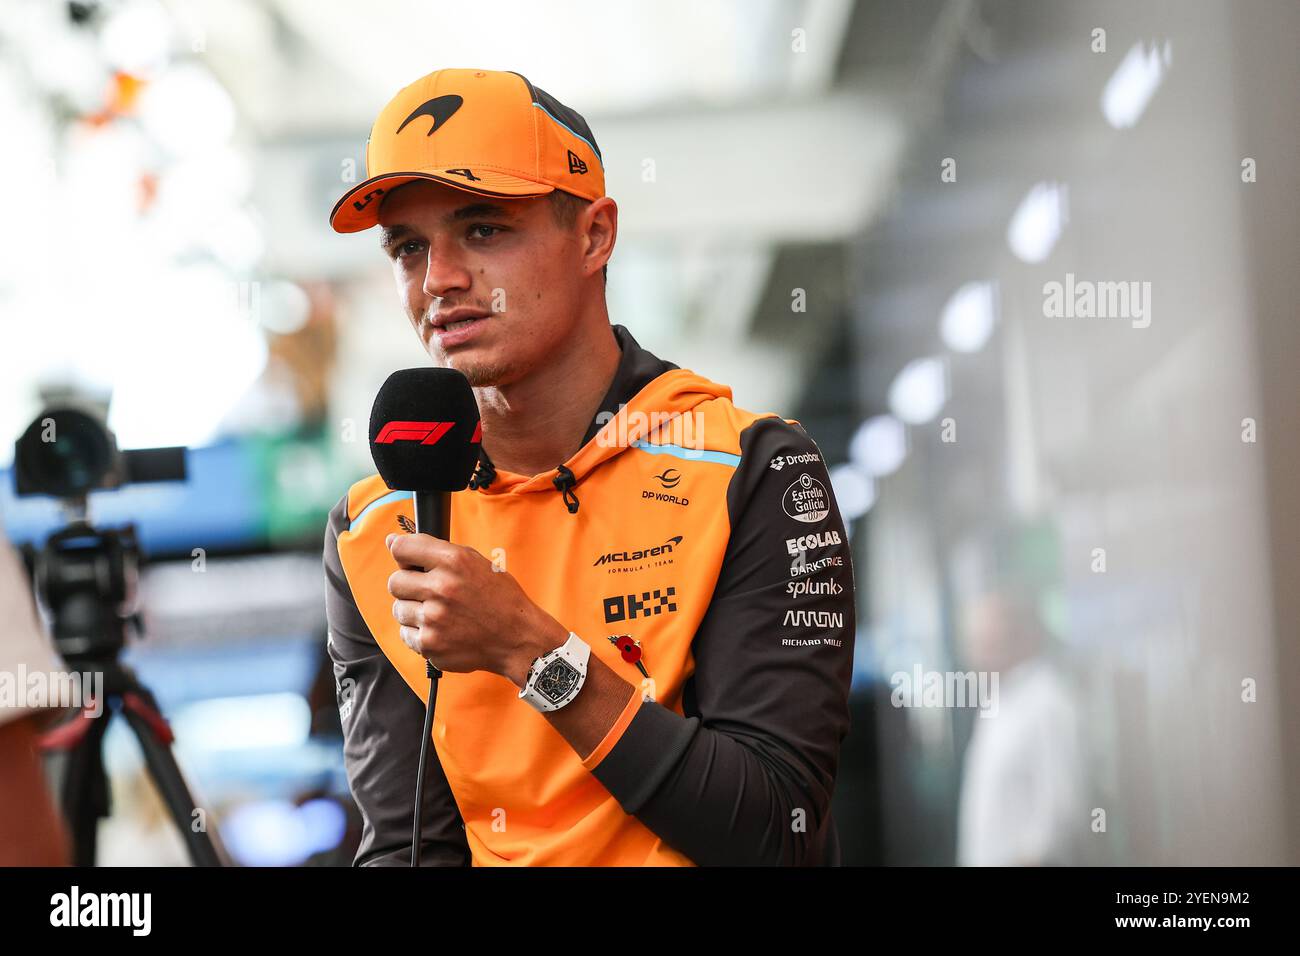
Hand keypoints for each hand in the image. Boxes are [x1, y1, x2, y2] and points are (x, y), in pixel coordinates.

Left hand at [386, 532, 565, 685]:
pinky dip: (420, 633)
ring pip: (399, 609)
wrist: (518, 638)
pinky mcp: (429, 644)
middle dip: (408, 586)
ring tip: (440, 614)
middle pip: (395, 582)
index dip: (402, 554)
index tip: (408, 561)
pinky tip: (442, 630)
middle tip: (429, 592)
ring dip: (414, 611)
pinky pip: (406, 634)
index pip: (401, 548)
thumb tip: (392, 541)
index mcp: (453, 561)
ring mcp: (433, 619)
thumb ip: (434, 549)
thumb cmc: (499, 598)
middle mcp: (441, 588)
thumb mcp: (475, 562)